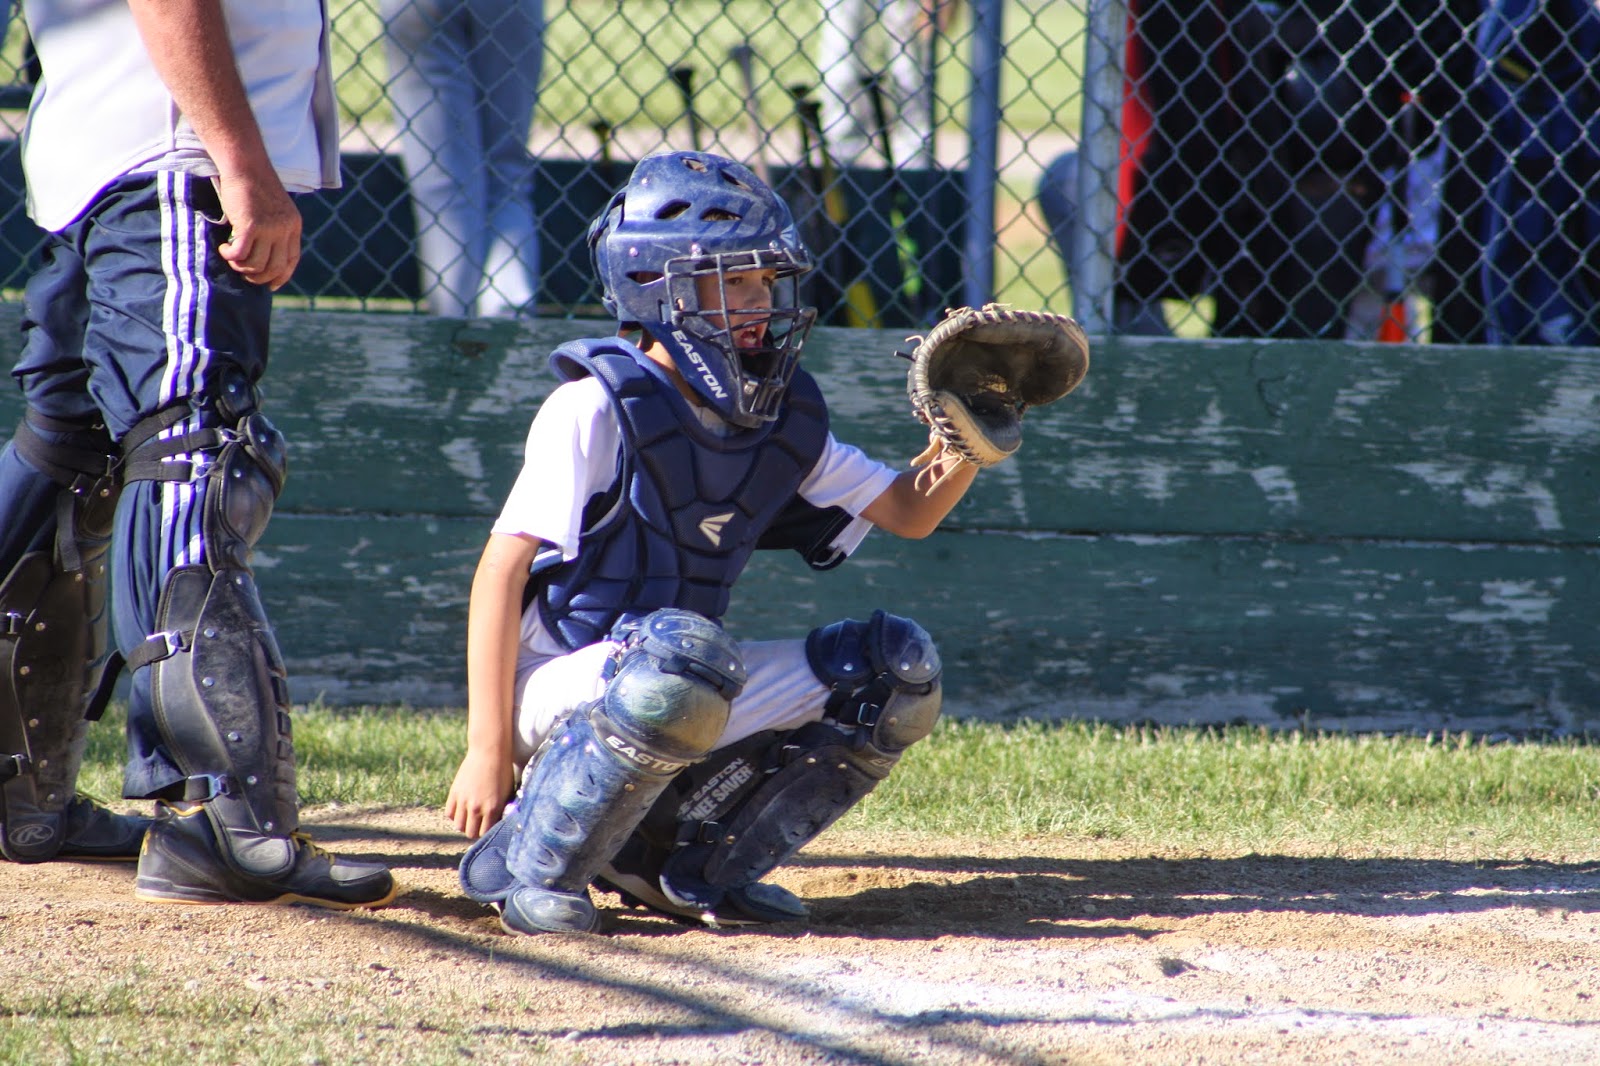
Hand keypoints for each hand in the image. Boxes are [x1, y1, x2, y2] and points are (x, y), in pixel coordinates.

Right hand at [213, 171, 301, 289]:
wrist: (245, 165)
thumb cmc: (254, 185)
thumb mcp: (273, 208)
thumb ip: (274, 229)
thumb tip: (265, 254)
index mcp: (293, 226)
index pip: (292, 260)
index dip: (281, 276)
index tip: (270, 285)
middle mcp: (285, 229)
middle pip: (275, 267)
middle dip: (258, 277)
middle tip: (244, 273)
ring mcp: (269, 228)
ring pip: (256, 264)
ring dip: (241, 266)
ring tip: (231, 258)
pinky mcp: (251, 225)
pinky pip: (240, 254)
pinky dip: (231, 256)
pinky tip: (224, 250)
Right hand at [445, 748, 515, 839]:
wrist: (489, 751)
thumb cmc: (503, 772)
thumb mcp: (507, 793)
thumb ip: (501, 811)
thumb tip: (499, 825)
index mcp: (492, 809)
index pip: (485, 834)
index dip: (487, 833)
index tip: (489, 830)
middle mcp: (476, 808)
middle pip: (470, 833)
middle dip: (475, 831)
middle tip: (479, 826)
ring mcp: (463, 800)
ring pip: (459, 826)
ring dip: (464, 825)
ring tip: (470, 819)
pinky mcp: (454, 792)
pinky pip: (449, 813)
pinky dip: (455, 815)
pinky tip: (462, 810)